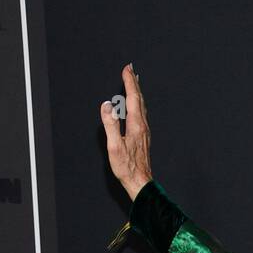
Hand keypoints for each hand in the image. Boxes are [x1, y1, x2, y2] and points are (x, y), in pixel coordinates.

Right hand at [100, 63, 152, 201]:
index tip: (127, 69)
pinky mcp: (144, 138)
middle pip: (139, 100)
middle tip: (131, 70)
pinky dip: (138, 105)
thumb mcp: (114, 146)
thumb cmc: (127, 168)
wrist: (141, 183)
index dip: (129, 82)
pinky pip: (142, 115)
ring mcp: (145, 133)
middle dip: (134, 83)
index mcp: (136, 125)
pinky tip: (137, 108)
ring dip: (138, 93)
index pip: (133, 98)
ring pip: (142, 107)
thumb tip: (107, 105)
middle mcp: (143, 126)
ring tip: (135, 84)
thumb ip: (111, 124)